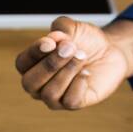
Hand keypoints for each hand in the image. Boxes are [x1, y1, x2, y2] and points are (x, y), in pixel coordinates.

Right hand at [15, 16, 132, 110]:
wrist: (110, 50)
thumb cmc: (85, 40)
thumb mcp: (72, 28)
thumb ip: (60, 28)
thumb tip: (53, 38)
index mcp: (31, 65)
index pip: (22, 63)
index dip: (35, 52)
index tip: (51, 41)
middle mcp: (38, 85)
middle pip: (30, 82)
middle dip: (50, 65)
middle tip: (70, 48)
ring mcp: (54, 97)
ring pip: (50, 94)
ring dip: (67, 72)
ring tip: (82, 56)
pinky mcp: (73, 104)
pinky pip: (70, 101)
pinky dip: (79, 84)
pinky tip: (87, 72)